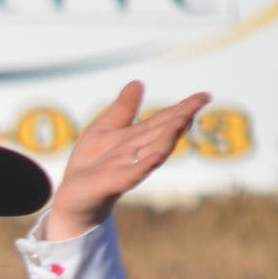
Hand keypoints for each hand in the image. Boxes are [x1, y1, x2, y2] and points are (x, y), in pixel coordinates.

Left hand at [42, 82, 210, 241]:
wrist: (73, 196)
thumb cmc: (92, 164)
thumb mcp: (106, 128)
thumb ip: (123, 109)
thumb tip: (138, 82)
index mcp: (138, 137)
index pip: (164, 119)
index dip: (183, 107)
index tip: (204, 95)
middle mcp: (139, 152)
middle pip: (164, 132)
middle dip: (181, 117)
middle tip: (199, 102)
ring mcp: (129, 168)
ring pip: (155, 150)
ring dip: (170, 136)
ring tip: (185, 119)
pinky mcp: (114, 182)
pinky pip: (133, 174)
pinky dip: (145, 165)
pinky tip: (157, 157)